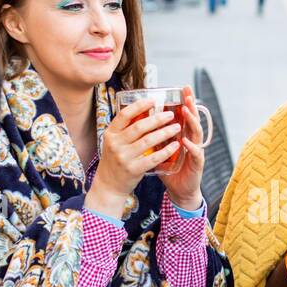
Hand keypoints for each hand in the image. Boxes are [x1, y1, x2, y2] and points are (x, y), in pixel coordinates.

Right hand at [85, 99, 183, 219]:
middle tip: (171, 115)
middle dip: (157, 119)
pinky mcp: (133, 169)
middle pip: (139, 127)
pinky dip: (166, 151)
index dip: (139, 106)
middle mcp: (115, 144)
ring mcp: (124, 157)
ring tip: (176, 127)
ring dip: (165, 133)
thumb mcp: (114, 143)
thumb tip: (143, 112)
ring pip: (148, 141)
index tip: (153, 100)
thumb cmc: (115, 161)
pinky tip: (175, 146)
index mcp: (110, 134)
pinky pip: (153, 158)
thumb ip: (124, 130)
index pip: (124, 115)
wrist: (109, 185)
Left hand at [157, 86, 204, 211]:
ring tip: (187, 111)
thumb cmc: (170, 170)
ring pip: (197, 133)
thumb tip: (138, 124)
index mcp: (184, 135)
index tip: (182, 88)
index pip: (185, 115)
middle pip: (194, 120)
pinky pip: (196, 154)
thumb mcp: (161, 150)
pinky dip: (191, 147)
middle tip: (187, 93)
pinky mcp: (197, 165)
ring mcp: (196, 152)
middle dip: (191, 105)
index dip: (185, 102)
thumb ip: (155, 138)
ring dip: (192, 122)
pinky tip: (186, 141)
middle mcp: (192, 141)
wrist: (180, 190)